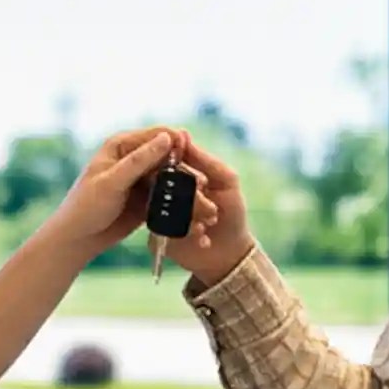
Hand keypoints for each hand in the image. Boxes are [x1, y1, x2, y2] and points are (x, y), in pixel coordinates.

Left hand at [43, 126, 218, 257]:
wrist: (77, 239)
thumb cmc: (86, 207)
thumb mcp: (112, 182)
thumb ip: (139, 161)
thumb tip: (167, 138)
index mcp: (121, 145)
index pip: (156, 136)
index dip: (176, 143)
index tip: (193, 155)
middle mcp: (133, 158)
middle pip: (167, 158)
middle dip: (185, 171)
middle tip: (203, 184)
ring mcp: (141, 179)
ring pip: (171, 179)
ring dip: (186, 191)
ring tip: (203, 204)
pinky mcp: (146, 198)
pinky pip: (167, 197)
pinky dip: (179, 205)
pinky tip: (193, 216)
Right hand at [159, 133, 255, 285]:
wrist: (231, 252)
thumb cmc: (231, 213)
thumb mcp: (226, 180)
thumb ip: (204, 159)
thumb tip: (182, 135)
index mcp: (178, 177)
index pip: (168, 163)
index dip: (182, 169)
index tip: (202, 183)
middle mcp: (164, 194)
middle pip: (164, 187)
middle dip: (195, 202)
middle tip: (214, 212)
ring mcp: (159, 215)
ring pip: (162, 210)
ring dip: (191, 219)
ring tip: (209, 226)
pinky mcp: (157, 237)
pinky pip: (162, 232)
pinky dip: (187, 235)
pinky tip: (203, 240)